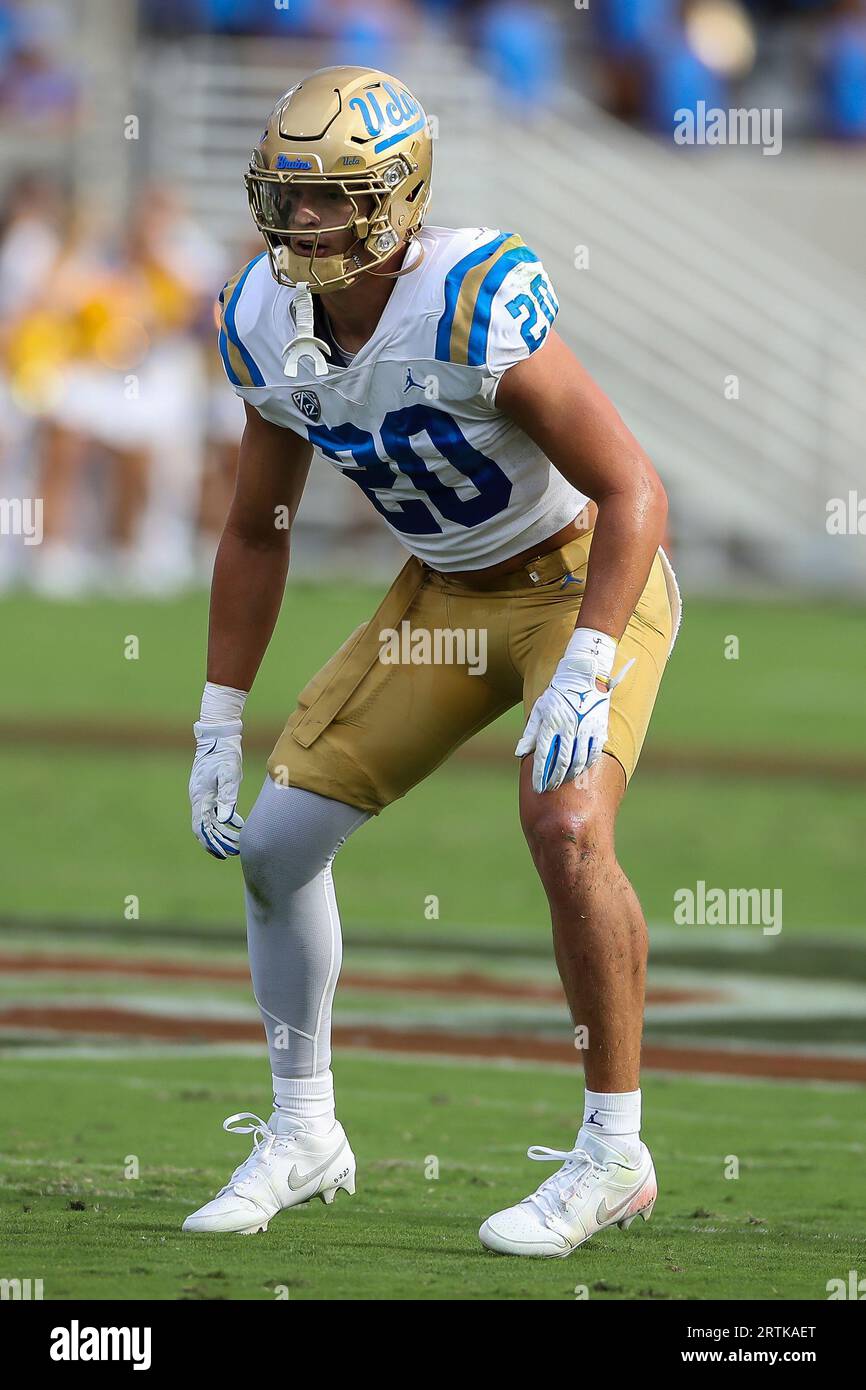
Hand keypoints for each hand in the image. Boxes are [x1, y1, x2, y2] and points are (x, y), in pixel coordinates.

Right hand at [189, 719, 243, 858]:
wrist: (219, 737)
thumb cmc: (225, 754)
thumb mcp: (228, 775)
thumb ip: (227, 797)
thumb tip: (225, 820)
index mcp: (201, 797)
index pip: (202, 827)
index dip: (212, 843)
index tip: (224, 853)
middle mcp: (199, 798)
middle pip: (205, 828)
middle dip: (218, 842)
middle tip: (234, 852)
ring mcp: (203, 795)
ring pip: (209, 821)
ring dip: (221, 834)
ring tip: (236, 843)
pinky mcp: (209, 791)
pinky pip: (214, 812)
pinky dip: (224, 821)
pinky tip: (238, 825)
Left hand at [516, 629, 633, 793]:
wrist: (583, 677)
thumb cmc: (557, 695)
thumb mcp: (539, 710)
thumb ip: (530, 733)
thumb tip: (519, 753)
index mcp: (551, 722)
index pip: (543, 754)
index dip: (540, 774)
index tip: (536, 787)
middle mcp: (568, 727)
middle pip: (561, 761)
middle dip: (554, 779)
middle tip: (548, 789)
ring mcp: (585, 729)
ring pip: (578, 760)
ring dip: (569, 776)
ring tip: (562, 783)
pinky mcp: (598, 729)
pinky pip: (593, 753)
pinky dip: (586, 765)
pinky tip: (579, 771)